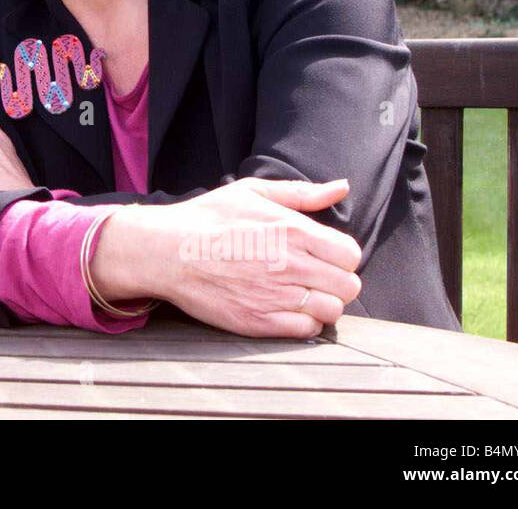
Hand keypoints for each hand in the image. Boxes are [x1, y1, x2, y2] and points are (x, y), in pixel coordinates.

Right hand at [91, 177, 362, 338]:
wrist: (167, 251)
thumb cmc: (207, 218)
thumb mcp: (253, 192)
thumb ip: (302, 193)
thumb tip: (341, 187)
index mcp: (294, 230)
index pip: (350, 254)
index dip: (340, 257)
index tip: (323, 257)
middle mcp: (292, 264)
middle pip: (348, 285)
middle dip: (336, 281)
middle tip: (313, 278)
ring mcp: (277, 296)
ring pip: (332, 310)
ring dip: (322, 304)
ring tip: (301, 295)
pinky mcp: (260, 321)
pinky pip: (307, 330)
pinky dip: (304, 323)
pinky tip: (286, 309)